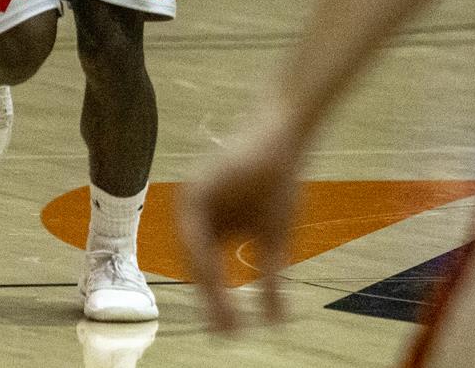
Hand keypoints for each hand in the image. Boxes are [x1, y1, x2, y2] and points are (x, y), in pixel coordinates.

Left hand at [178, 114, 304, 333]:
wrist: (283, 140)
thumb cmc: (278, 185)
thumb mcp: (274, 240)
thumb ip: (270, 279)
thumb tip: (277, 322)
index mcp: (209, 227)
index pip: (206, 273)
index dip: (217, 305)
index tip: (230, 334)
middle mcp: (194, 215)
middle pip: (195, 268)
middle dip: (209, 303)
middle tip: (225, 334)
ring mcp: (192, 201)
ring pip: (192, 254)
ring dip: (206, 287)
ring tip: (223, 318)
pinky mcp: (196, 189)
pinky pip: (195, 232)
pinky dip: (203, 259)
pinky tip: (215, 280)